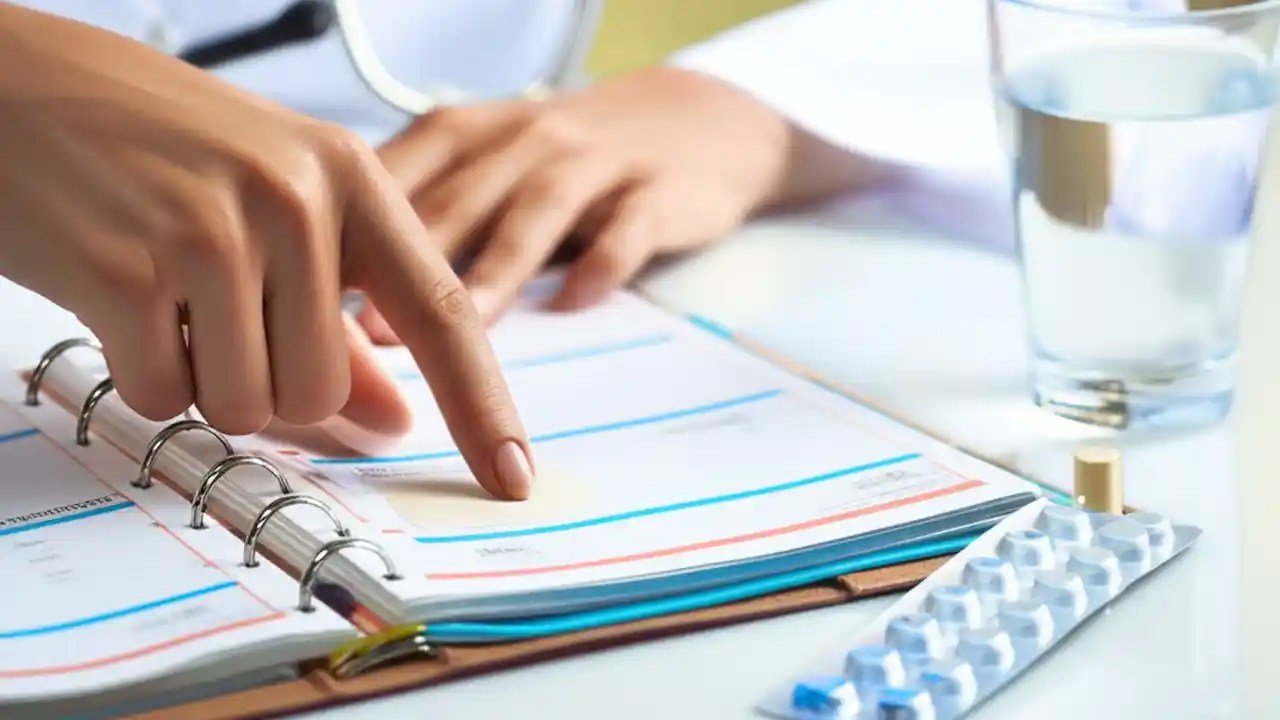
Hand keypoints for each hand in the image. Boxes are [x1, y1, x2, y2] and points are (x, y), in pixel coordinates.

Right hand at [0, 5, 533, 499]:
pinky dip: (143, 372)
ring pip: (246, 406)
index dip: (484, 406)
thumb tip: (394, 421)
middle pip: (324, 395)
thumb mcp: (272, 211)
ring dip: (204, 379)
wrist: (21, 86)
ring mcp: (212, 232)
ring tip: (169, 294)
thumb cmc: (158, 148)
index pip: (443, 312)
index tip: (513, 476)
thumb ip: (340, 319)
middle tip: (217, 314)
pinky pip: (164, 395)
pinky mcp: (128, 271)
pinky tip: (123, 297)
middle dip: (270, 386)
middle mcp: (295, 200)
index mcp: (348, 179)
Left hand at [358, 67, 794, 338]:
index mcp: (461, 135)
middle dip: (399, 268)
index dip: (340, 240)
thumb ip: (414, 216)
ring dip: (490, 274)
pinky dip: (601, 262)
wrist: (692, 121)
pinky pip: (627, 228)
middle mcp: (520, 141)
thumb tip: (323, 292)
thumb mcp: (480, 164)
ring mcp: (591, 165)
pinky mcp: (657, 192)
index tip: (298, 297)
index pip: (389, 182)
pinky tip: (575, 300)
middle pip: (453, 205)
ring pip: (533, 216)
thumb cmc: (562, 157)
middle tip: (350, 332)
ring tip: (454, 333)